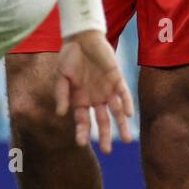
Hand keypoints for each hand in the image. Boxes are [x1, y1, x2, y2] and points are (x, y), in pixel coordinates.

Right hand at [55, 29, 133, 152]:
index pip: (83, 121)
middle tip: (108, 150)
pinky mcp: (116, 78)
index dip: (82, 132)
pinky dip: (126, 103)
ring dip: (121, 125)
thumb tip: (60, 114)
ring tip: (127, 140)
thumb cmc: (69, 57)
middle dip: (105, 136)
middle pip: (102, 121)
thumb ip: (62, 94)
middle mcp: (95, 98)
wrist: (81, 38)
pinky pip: (123, 93)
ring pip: (116, 111)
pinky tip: (128, 114)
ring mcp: (107, 89)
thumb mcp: (61, 76)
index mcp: (81, 100)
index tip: (81, 144)